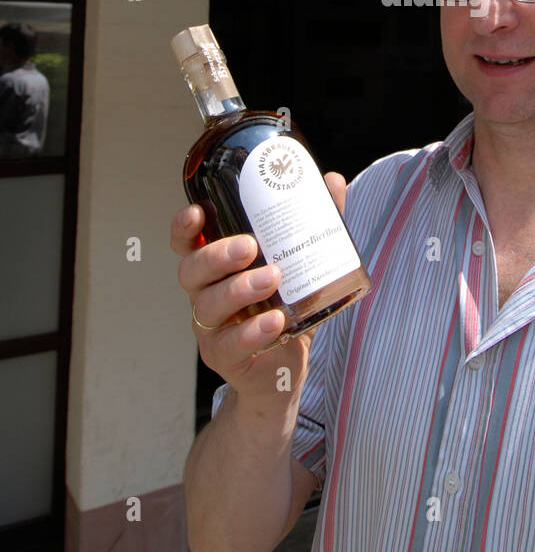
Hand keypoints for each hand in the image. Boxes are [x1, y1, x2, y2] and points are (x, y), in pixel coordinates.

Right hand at [171, 171, 347, 407]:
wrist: (284, 370)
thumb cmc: (285, 308)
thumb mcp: (301, 266)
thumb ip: (314, 226)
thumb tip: (333, 181)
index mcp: (217, 268)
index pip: (187, 244)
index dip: (184, 227)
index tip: (198, 211)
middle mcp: (205, 294)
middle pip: (191, 270)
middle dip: (217, 255)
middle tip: (250, 246)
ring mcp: (211, 328)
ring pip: (209, 306)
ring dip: (240, 289)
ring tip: (273, 278)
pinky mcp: (224, 357)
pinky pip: (230, 344)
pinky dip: (253, 332)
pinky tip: (276, 320)